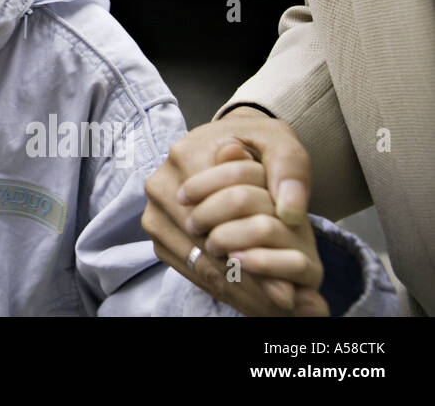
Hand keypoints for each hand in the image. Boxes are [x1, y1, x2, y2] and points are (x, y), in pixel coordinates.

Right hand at [142, 109, 320, 315]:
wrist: (229, 139)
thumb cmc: (256, 143)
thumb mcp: (283, 145)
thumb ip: (290, 173)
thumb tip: (288, 213)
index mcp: (186, 157)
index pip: (219, 219)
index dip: (255, 257)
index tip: (289, 290)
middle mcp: (160, 185)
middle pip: (204, 247)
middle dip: (246, 281)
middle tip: (284, 305)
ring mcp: (154, 209)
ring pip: (195, 261)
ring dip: (233, 288)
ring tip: (271, 305)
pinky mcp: (157, 229)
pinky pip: (186, 264)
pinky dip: (218, 283)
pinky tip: (249, 293)